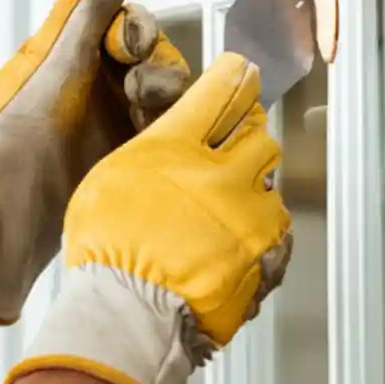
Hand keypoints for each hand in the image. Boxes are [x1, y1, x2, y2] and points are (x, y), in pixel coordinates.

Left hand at [0, 0, 189, 323]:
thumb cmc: (9, 146)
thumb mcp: (53, 67)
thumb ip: (90, 8)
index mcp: (72, 59)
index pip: (127, 25)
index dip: (136, 31)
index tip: (129, 47)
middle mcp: (97, 89)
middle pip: (156, 60)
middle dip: (157, 67)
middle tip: (140, 89)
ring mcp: (116, 127)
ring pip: (169, 97)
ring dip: (169, 100)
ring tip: (148, 116)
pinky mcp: (132, 163)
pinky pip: (170, 136)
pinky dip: (177, 132)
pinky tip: (172, 140)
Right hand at [7, 53, 292, 383]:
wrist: (128, 314)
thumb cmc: (107, 252)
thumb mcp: (111, 179)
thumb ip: (151, 151)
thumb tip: (168, 142)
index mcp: (176, 147)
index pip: (219, 92)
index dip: (235, 77)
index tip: (243, 70)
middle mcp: (222, 173)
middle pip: (258, 134)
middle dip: (250, 135)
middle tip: (238, 140)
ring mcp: (249, 214)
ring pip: (271, 182)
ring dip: (254, 189)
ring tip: (230, 206)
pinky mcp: (266, 252)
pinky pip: (278, 229)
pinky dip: (263, 231)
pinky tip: (240, 240)